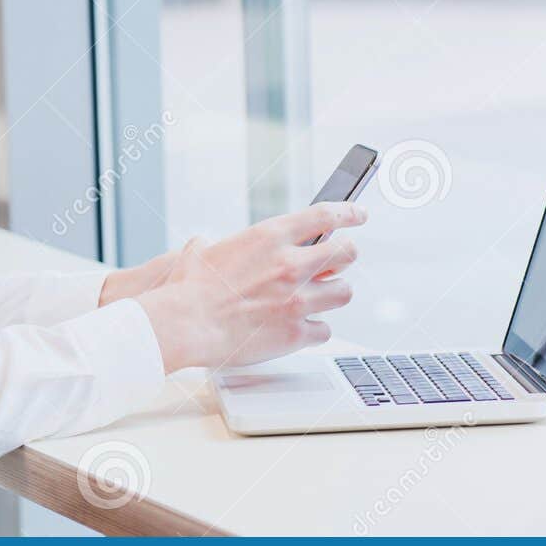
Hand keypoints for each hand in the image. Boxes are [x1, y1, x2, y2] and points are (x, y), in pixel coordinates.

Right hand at [132, 203, 363, 373]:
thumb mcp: (200, 251)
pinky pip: (323, 330)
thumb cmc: (189, 289)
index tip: (358, 214)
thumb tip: (206, 246)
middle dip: (345, 256)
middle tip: (336, 263)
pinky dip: (314, 329)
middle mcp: (291, 264)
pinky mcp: (296, 332)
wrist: (187, 324)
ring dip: (333, 293)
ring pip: (343, 293)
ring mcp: (298, 299)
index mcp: (270, 237)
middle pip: (347, 253)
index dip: (348, 213)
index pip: (325, 215)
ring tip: (319, 296)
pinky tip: (300, 328)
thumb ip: (214, 246)